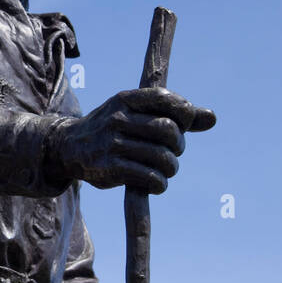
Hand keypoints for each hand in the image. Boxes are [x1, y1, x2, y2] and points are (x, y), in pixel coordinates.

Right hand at [59, 88, 215, 193]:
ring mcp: (112, 144)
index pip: (166, 99)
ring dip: (171, 167)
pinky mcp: (109, 168)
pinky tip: (157, 183)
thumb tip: (212, 118)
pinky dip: (160, 184)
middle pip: (168, 130)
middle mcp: (118, 118)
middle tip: (173, 151)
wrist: (69, 148)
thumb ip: (175, 114)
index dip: (184, 113)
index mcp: (126, 99)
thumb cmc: (114, 128)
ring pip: (162, 157)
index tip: (183, 124)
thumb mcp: (137, 112)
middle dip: (179, 145)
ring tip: (166, 169)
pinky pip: (149, 177)